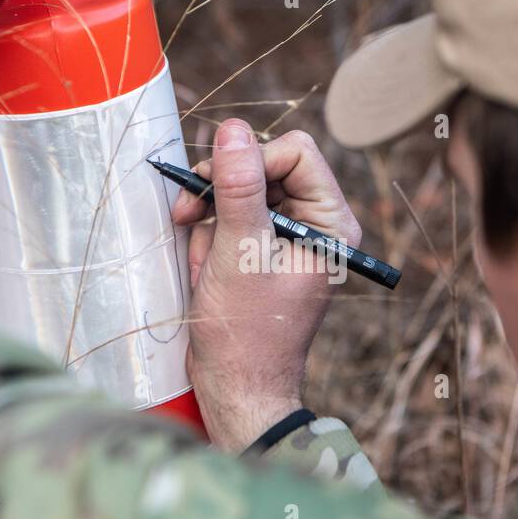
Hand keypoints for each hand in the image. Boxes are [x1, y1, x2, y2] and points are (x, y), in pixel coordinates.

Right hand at [172, 120, 361, 452]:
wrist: (236, 389)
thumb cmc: (246, 333)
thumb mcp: (238, 252)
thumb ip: (237, 187)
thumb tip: (232, 129)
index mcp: (330, 224)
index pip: (295, 152)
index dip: (251, 161)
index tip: (212, 186)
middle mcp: (315, 226)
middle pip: (264, 167)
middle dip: (222, 194)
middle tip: (187, 214)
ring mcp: (286, 239)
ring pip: (239, 193)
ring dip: (211, 223)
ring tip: (205, 262)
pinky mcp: (261, 252)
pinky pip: (229, 221)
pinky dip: (209, 240)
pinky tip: (205, 270)